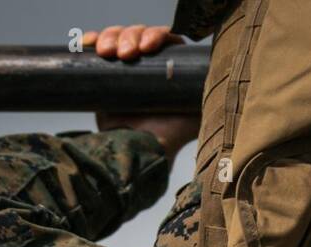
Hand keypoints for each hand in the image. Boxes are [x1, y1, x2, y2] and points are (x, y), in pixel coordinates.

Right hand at [82, 25, 198, 159]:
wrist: (135, 149)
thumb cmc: (167, 137)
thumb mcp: (194, 116)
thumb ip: (205, 100)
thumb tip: (222, 84)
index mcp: (172, 68)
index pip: (165, 38)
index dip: (156, 35)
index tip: (148, 47)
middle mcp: (149, 64)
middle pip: (139, 32)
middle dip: (130, 36)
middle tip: (126, 55)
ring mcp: (126, 67)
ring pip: (117, 35)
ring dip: (111, 37)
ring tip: (107, 53)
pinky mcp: (104, 73)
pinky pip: (96, 46)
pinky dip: (91, 39)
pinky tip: (88, 43)